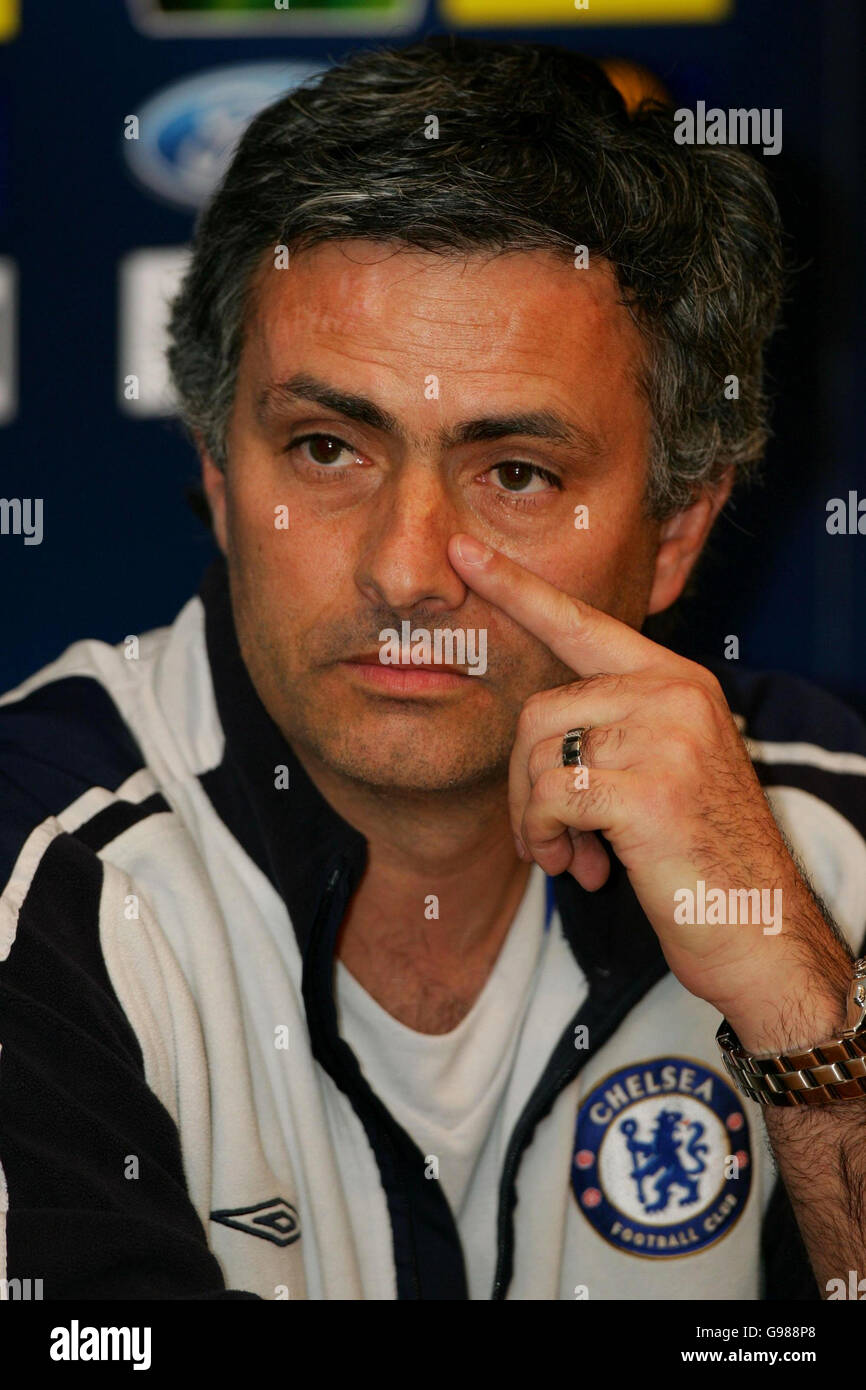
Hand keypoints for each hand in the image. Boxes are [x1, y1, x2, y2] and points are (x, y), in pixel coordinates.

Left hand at [449, 533, 850, 1049]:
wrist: (761, 930)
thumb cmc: (701, 857)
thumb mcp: (662, 773)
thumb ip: (609, 735)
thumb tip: (534, 743)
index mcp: (676, 681)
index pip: (582, 623)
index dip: (516, 587)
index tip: (463, 550)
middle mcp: (675, 693)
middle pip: (539, 712)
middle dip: (523, 785)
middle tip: (545, 837)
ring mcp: (667, 737)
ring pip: (538, 755)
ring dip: (534, 819)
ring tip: (565, 855)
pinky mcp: (650, 789)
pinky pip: (550, 797)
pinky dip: (546, 837)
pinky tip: (579, 867)